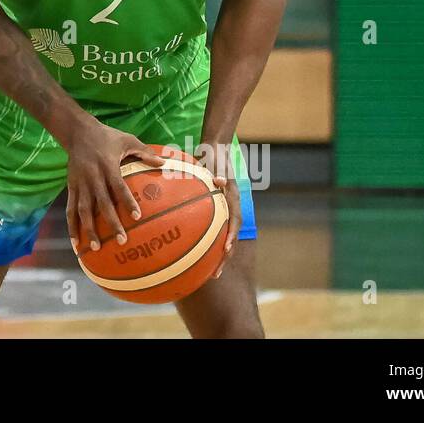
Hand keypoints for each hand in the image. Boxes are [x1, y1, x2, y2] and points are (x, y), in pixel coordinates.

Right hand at [64, 116, 165, 253]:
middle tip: (122, 241)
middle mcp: (93, 177)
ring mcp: (80, 183)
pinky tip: (75, 242)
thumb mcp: (127, 139)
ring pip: (83, 210)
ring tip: (96, 248)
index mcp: (108, 165)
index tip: (137, 217)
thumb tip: (163, 163)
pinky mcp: (71, 187)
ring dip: (88, 229)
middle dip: (111, 223)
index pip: (118, 186)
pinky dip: (71, 226)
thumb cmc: (106, 136)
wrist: (77, 131)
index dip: (127, 201)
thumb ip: (144, 152)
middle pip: (102, 203)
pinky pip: (70, 209)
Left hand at [196, 143, 240, 277]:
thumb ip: (218, 170)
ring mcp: (222, 210)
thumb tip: (218, 181)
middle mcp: (229, 207)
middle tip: (214, 273)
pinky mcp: (212, 211)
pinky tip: (187, 251)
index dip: (232, 236)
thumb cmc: (214, 153)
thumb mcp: (217, 160)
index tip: (226, 248)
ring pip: (220, 236)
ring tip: (204, 272)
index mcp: (233, 198)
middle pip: (229, 236)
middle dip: (223, 256)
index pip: (236, 220)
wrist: (214, 148)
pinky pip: (208, 228)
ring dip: (214, 254)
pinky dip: (201, 241)